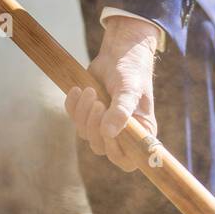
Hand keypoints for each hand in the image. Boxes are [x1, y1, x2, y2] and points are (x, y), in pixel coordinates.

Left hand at [65, 15, 159, 171]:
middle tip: (97, 102)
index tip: (108, 133)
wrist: (119, 52)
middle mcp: (123, 133)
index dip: (116, 152)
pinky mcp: (89, 115)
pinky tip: (77, 89)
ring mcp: (105, 125)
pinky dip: (73, 106)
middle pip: (102, 148)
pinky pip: (75, 120)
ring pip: (86, 134)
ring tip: (90, 90)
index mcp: (141, 132)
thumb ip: (121, 111)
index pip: (128, 161)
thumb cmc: (132, 70)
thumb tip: (108, 133)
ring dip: (83, 113)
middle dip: (95, 126)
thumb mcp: (130, 89)